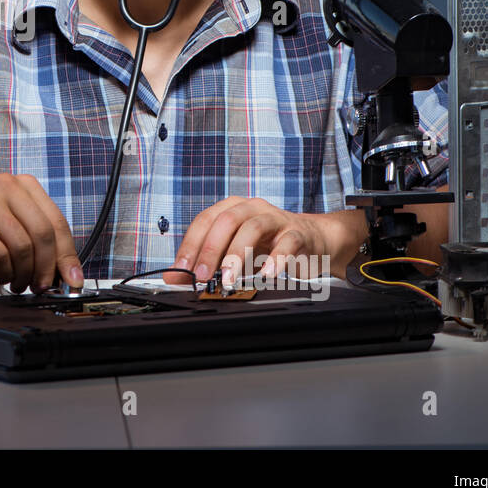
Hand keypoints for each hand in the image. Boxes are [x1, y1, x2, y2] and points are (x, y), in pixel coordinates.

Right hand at [0, 173, 82, 293]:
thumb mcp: (8, 229)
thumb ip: (36, 243)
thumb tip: (66, 272)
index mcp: (23, 186)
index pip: (57, 222)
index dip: (67, 255)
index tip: (72, 279)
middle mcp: (7, 186)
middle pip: (43, 234)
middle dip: (46, 268)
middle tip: (41, 286)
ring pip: (22, 246)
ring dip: (23, 274)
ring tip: (17, 283)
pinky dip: (4, 272)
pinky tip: (0, 275)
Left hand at [163, 197, 366, 288]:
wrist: (312, 240)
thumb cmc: (267, 245)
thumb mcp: (234, 252)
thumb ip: (206, 262)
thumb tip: (175, 278)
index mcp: (231, 208)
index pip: (204, 221)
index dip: (191, 245)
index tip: (182, 270)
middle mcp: (252, 208)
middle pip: (226, 221)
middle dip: (211, 250)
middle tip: (203, 277)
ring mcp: (276, 218)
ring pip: (253, 228)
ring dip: (237, 255)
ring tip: (228, 279)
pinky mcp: (298, 233)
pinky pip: (287, 242)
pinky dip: (277, 258)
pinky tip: (268, 274)